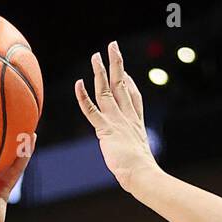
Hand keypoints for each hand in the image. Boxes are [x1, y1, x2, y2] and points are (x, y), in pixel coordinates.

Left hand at [74, 41, 158, 192]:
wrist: (141, 175)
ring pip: (107, 91)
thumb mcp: (141, 160)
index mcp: (136, 124)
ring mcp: (116, 121)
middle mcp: (127, 118)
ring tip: (95, 55)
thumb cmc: (143, 173)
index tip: (126, 73)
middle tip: (113, 47)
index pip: (133, 99)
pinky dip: (83, 96)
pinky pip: (91, 109)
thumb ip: (137, 156)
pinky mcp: (105, 129)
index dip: (130, 84)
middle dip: (117, 65)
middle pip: (122, 85)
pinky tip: (78, 83)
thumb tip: (141, 168)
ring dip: (100, 72)